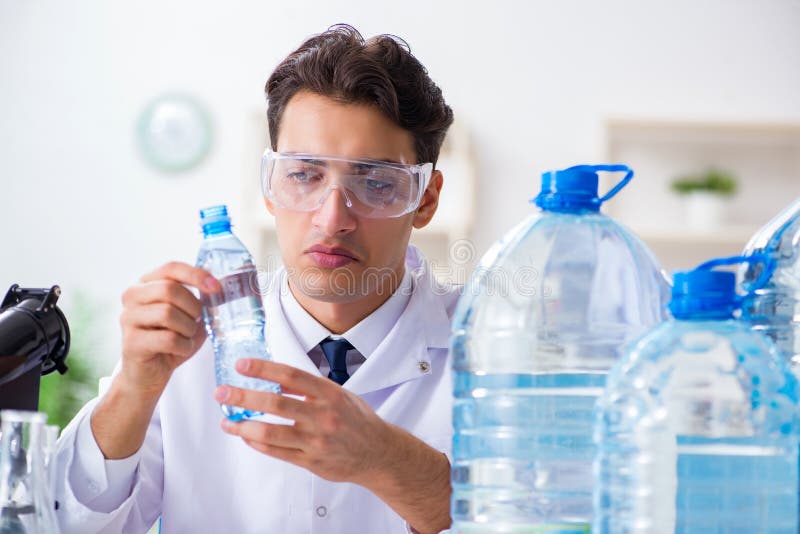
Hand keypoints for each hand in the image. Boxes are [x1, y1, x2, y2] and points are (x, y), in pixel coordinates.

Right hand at [119, 261, 219, 395]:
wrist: (149, 374)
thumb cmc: (170, 341)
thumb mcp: (189, 316)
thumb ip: (202, 300)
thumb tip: (224, 287)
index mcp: (146, 284)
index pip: (171, 268)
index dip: (196, 275)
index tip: (216, 287)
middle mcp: (132, 297)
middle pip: (169, 289)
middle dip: (192, 307)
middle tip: (198, 321)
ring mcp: (128, 319)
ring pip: (167, 313)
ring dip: (188, 328)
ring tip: (187, 337)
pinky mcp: (131, 343)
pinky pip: (168, 339)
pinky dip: (183, 345)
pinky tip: (181, 350)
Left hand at [216, 359, 452, 532]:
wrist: (378, 452)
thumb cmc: (357, 420)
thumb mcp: (339, 394)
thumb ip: (310, 389)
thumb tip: (277, 382)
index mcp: (329, 394)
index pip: (291, 376)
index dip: (264, 369)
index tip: (241, 364)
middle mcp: (322, 416)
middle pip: (275, 404)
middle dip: (244, 397)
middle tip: (222, 392)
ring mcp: (316, 441)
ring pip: (271, 433)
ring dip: (243, 426)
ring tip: (227, 422)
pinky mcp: (311, 461)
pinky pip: (277, 452)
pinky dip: (258, 444)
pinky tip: (246, 436)